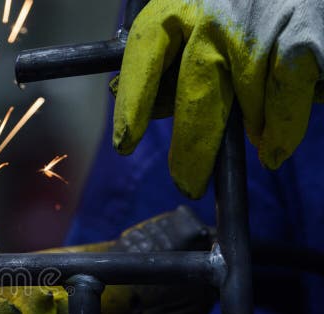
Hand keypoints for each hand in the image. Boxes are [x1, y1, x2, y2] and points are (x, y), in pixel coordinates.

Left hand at [113, 0, 323, 197]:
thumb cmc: (253, 13)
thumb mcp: (206, 28)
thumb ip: (182, 66)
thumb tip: (155, 113)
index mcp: (182, 6)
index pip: (144, 51)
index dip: (134, 99)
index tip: (124, 143)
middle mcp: (217, 11)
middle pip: (195, 90)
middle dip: (191, 145)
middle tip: (186, 182)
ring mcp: (261, 24)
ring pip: (244, 102)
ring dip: (248, 132)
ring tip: (258, 146)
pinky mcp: (303, 42)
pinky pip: (282, 105)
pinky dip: (282, 131)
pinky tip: (276, 148)